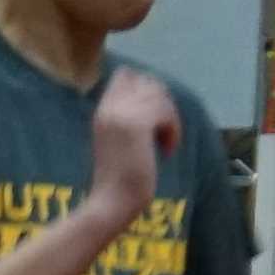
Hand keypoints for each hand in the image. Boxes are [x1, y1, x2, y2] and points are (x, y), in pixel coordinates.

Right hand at [89, 67, 179, 220]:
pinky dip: (173, 131)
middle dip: (162, 101)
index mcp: (102, 110)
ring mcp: (122, 115)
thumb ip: (127, 116)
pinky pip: (166, 113)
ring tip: (165, 142)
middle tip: (163, 128)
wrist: (112, 200)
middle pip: (147, 81)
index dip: (145, 88)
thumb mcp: (116, 138)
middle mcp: (109, 107)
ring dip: (170, 118)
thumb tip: (154, 96)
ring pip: (160, 96)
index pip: (126, 74)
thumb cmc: (115, 176)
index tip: (152, 114)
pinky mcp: (138, 125)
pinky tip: (166, 150)